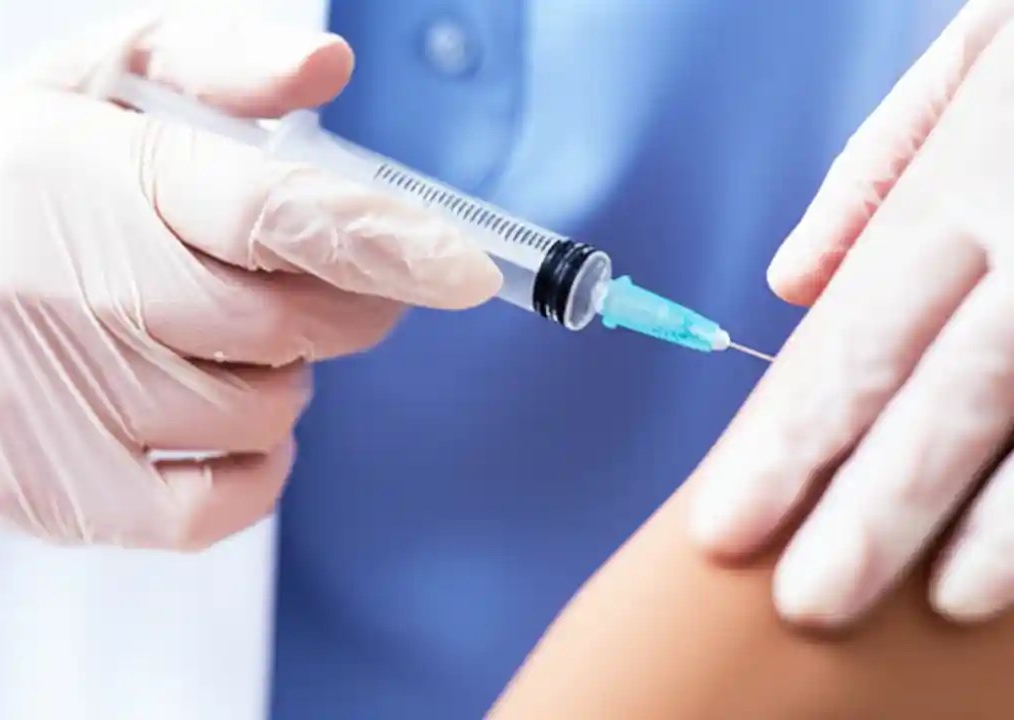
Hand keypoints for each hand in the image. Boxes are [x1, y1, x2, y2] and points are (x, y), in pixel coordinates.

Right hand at [0, 13, 499, 548]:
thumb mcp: (93, 76)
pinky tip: (221, 421)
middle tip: (311, 279)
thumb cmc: (9, 176)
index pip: (261, 211)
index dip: (378, 240)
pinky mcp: (37, 491)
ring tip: (212, 336)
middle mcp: (46, 287)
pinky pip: (213, 510)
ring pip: (258, 414)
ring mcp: (35, 402)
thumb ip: (216, 60)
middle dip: (342, 306)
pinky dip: (256, 467)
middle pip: (282, 325)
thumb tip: (329, 70)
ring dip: (280, 377)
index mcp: (78, 169)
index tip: (464, 269)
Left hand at [690, 0, 1013, 624]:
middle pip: (942, 400)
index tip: (726, 529)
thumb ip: (874, 176)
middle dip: (872, 512)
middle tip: (806, 601)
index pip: (852, 344)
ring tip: (933, 599)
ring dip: (996, 528)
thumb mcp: (971, 62)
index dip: (785, 446)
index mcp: (965, 191)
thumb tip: (791, 285)